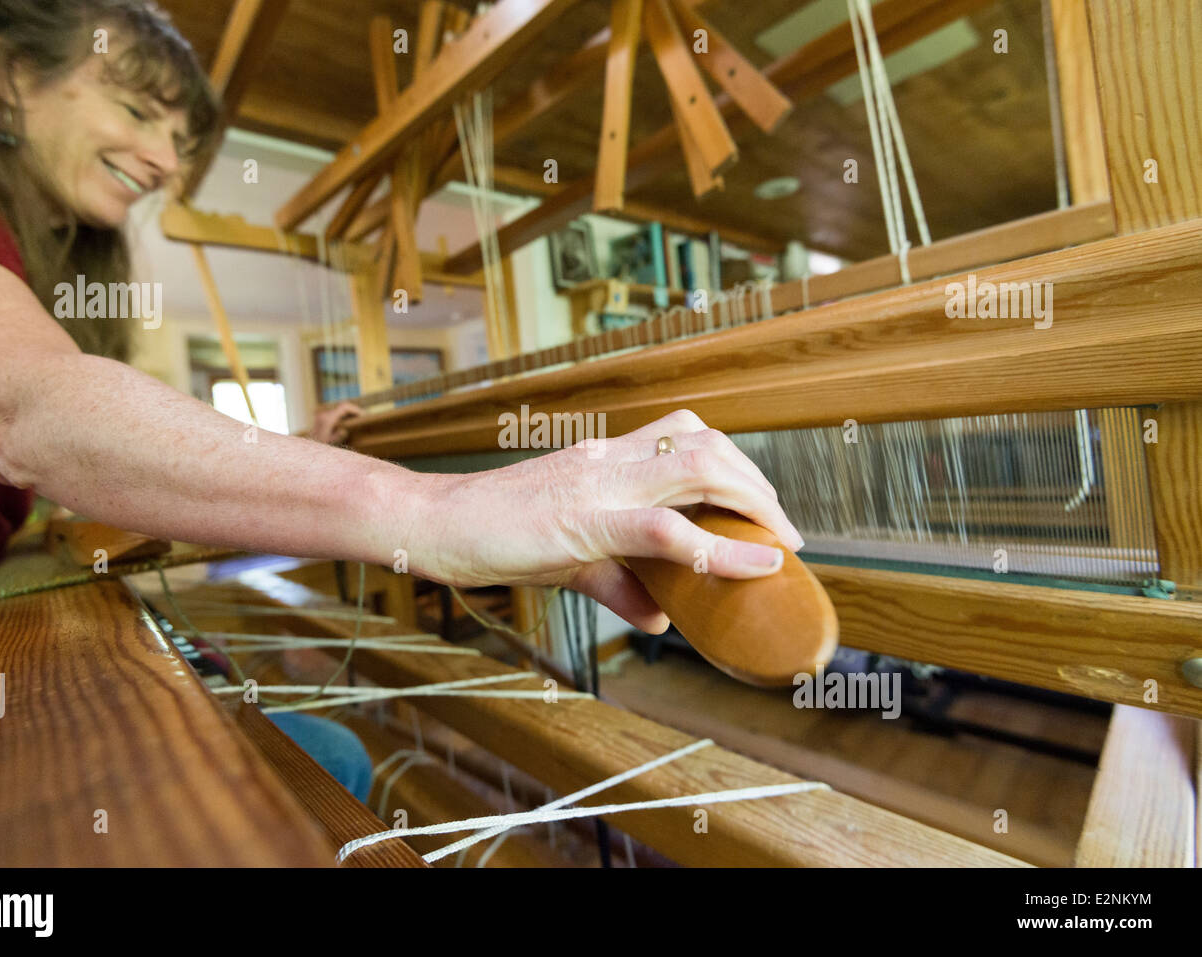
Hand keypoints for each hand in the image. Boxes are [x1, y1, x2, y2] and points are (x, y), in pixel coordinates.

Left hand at [311, 401, 362, 445]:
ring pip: (340, 409)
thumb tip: (344, 431)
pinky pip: (337, 413)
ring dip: (350, 413)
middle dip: (354, 410)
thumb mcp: (329, 444)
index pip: (344, 407)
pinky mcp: (323, 418)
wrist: (307, 448)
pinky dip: (345, 416)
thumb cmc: (320, 447)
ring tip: (359, 420)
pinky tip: (350, 423)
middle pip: (343, 406)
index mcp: (328, 418)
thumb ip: (337, 437)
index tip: (363, 415)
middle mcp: (325, 414)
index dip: (355, 409)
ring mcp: (323, 415)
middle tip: (364, 417)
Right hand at [419, 409, 803, 634]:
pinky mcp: (583, 520)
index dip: (737, 465)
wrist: (434, 524)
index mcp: (606, 460)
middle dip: (757, 483)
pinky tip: (750, 564)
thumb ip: (622, 584)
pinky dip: (716, 546)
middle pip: (706, 443)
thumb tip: (666, 615)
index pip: (686, 438)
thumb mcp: (571, 561)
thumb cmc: (495, 534)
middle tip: (783, 530)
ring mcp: (598, 484)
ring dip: (750, 499)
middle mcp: (609, 460)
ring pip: (697, 466)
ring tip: (775, 540)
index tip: (764, 508)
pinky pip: (663, 528)